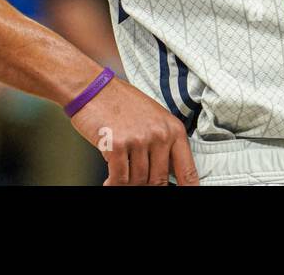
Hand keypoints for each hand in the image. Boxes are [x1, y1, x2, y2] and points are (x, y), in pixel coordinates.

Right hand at [67, 76, 198, 184]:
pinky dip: (113, 184)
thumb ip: (165, 144)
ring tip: (120, 176)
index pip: (187, 170)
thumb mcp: (154, 118)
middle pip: (159, 180)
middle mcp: (159, 135)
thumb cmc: (123, 103)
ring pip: (138, 181)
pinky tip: (109, 180)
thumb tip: (170, 174)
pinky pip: (119, 179)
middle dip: (147, 186)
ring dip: (127, 183)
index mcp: (173, 129)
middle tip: (137, 181)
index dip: (188, 188)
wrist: (95, 89)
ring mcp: (139, 140)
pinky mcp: (117, 145)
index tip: (187, 195)